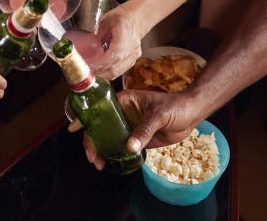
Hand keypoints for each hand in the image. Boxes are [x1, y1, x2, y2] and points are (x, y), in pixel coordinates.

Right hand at [69, 90, 199, 169]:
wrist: (192, 114)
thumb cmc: (175, 106)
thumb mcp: (159, 115)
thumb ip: (145, 129)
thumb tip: (130, 146)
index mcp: (124, 101)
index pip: (100, 108)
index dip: (85, 117)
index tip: (74, 128)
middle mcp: (123, 114)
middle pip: (100, 127)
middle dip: (91, 142)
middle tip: (91, 156)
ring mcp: (129, 127)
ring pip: (109, 139)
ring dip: (101, 151)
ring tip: (98, 164)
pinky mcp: (138, 140)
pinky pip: (122, 149)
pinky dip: (114, 156)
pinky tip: (109, 164)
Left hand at [91, 6, 141, 79]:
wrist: (136, 19)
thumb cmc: (122, 17)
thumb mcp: (106, 21)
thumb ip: (98, 35)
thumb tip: (89, 48)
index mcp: (125, 35)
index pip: (114, 54)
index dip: (100, 62)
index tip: (89, 64)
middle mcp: (132, 48)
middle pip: (114, 66)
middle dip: (98, 70)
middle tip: (86, 69)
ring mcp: (134, 55)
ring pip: (117, 71)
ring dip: (102, 73)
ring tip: (91, 71)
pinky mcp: (132, 60)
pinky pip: (119, 71)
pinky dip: (108, 72)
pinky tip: (100, 70)